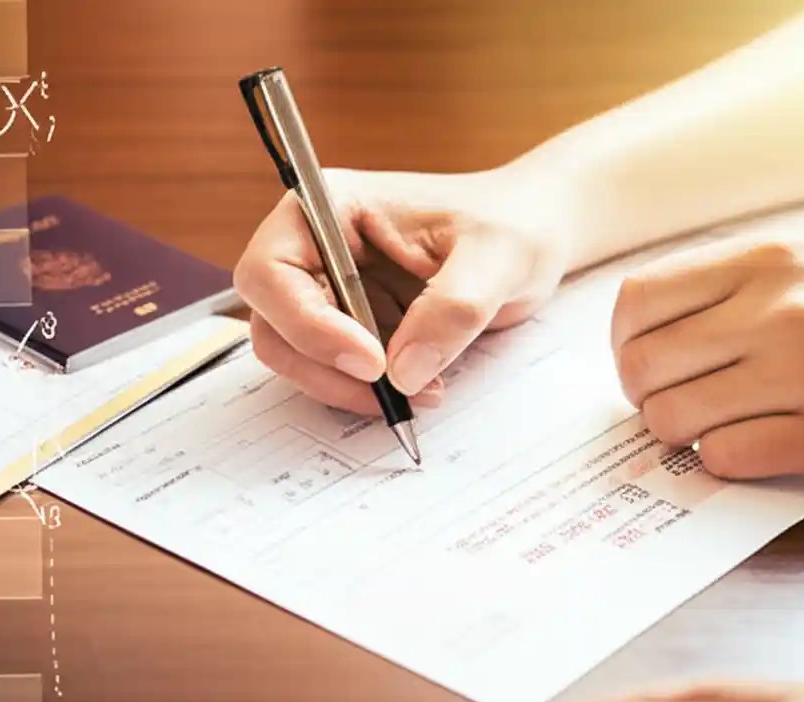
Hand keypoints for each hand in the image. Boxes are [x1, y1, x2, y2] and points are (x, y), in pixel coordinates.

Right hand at [234, 167, 571, 414]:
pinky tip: (419, 385)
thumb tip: (403, 370)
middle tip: (388, 393)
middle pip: (272, 321)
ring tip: (419, 390)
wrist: (532, 234)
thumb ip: (451, 309)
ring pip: (295, 354)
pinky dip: (364, 389)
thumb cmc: (511, 222)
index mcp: (331, 206)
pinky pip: (331, 368)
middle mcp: (315, 245)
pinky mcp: (349, 322)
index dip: (308, 323)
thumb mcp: (496, 258)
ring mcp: (329, 286)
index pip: (273, 271)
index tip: (370, 361)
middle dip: (323, 367)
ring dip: (345, 386)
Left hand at [611, 230, 803, 478]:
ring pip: (671, 417)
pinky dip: (722, 461)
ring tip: (713, 427)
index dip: (624, 344)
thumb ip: (740, 282)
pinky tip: (753, 446)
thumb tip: (656, 321)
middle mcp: (778, 307)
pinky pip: (724, 457)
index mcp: (769, 257)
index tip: (644, 363)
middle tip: (674, 405)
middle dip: (643, 396)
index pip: (637, 300)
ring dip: (678, 434)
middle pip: (642, 365)